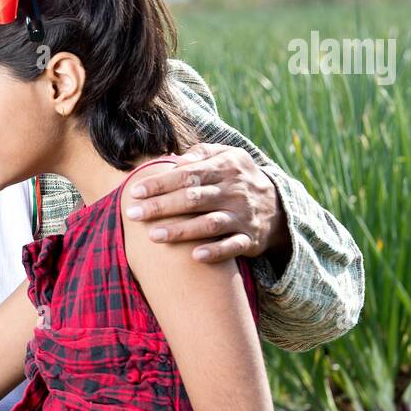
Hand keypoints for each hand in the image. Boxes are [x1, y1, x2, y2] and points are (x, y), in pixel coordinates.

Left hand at [122, 142, 289, 263]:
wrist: (277, 207)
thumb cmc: (237, 179)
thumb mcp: (227, 156)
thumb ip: (202, 154)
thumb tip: (175, 159)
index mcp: (225, 168)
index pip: (187, 175)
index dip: (160, 183)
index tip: (135, 192)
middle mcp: (234, 191)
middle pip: (193, 198)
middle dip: (161, 206)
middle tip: (132, 214)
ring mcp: (242, 216)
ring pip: (210, 223)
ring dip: (181, 230)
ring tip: (154, 236)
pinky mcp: (250, 238)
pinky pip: (233, 246)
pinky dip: (215, 251)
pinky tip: (195, 256)